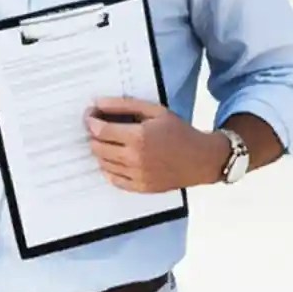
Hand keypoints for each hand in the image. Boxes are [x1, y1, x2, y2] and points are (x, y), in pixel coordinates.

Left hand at [85, 97, 230, 192]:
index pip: (100, 131)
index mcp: (138, 137)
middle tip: (100, 128)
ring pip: (103, 163)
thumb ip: (124, 105)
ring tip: (110, 142)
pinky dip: (109, 168)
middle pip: (97, 147)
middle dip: (94, 135)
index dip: (91, 121)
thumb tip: (98, 103)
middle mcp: (135, 158)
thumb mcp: (154, 110)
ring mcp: (137, 175)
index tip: (91, 115)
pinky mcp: (141, 187)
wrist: (201, 159)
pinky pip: (113, 179)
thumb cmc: (179, 131)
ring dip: (100, 151)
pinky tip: (116, 158)